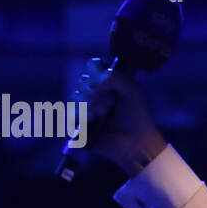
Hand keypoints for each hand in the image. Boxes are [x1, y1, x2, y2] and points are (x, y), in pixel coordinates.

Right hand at [70, 57, 166, 175]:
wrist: (136, 141)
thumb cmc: (137, 116)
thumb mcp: (131, 90)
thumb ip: (114, 76)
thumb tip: (93, 82)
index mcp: (105, 82)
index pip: (92, 66)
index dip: (98, 73)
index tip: (110, 85)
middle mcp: (92, 93)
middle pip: (83, 82)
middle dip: (99, 94)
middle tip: (112, 104)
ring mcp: (84, 108)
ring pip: (75, 97)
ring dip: (92, 105)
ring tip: (105, 114)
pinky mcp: (78, 124)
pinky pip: (70, 114)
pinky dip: (82, 115)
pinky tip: (94, 120)